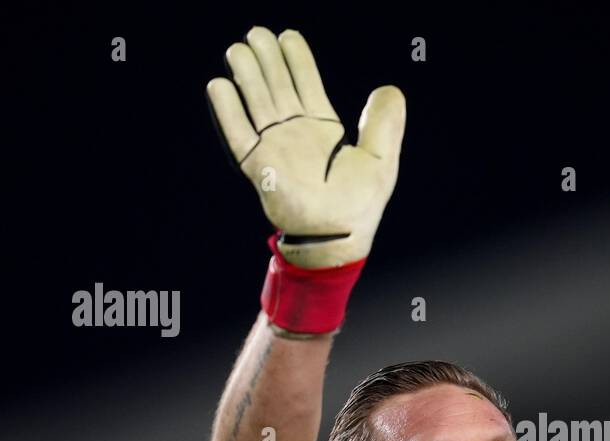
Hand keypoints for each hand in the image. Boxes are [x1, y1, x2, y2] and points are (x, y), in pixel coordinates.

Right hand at [207, 27, 405, 268]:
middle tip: (255, 32)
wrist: (336, 238)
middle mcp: (296, 134)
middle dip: (266, 58)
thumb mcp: (381, 160)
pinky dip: (228, 111)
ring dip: (247, 76)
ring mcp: (276, 148)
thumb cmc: (359, 206)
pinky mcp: (259, 166)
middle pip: (277, 86)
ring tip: (238, 50)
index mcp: (323, 129)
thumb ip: (384, 123)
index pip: (306, 84)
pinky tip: (219, 86)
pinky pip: (239, 133)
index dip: (297, 59)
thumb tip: (390, 88)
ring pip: (257, 102)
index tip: (287, 35)